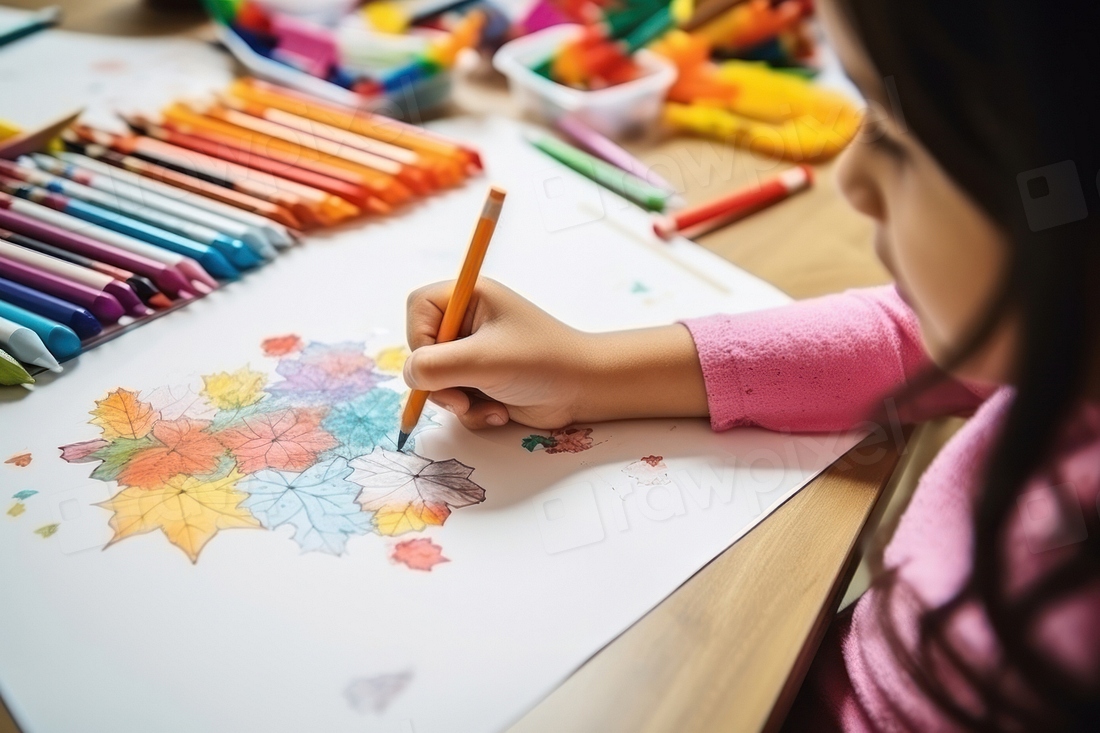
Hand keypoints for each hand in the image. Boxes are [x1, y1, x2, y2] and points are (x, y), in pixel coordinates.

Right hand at [404, 278, 709, 429]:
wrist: (584, 390)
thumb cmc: (541, 362)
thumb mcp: (483, 360)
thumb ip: (437, 365)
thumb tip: (410, 375)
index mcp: (469, 298)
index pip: (418, 308)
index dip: (419, 337)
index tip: (437, 361)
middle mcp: (468, 323)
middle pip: (422, 350)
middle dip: (439, 380)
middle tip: (460, 396)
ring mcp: (474, 355)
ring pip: (437, 382)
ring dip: (458, 401)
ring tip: (488, 405)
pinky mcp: (481, 383)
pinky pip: (455, 400)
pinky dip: (473, 411)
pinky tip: (500, 412)